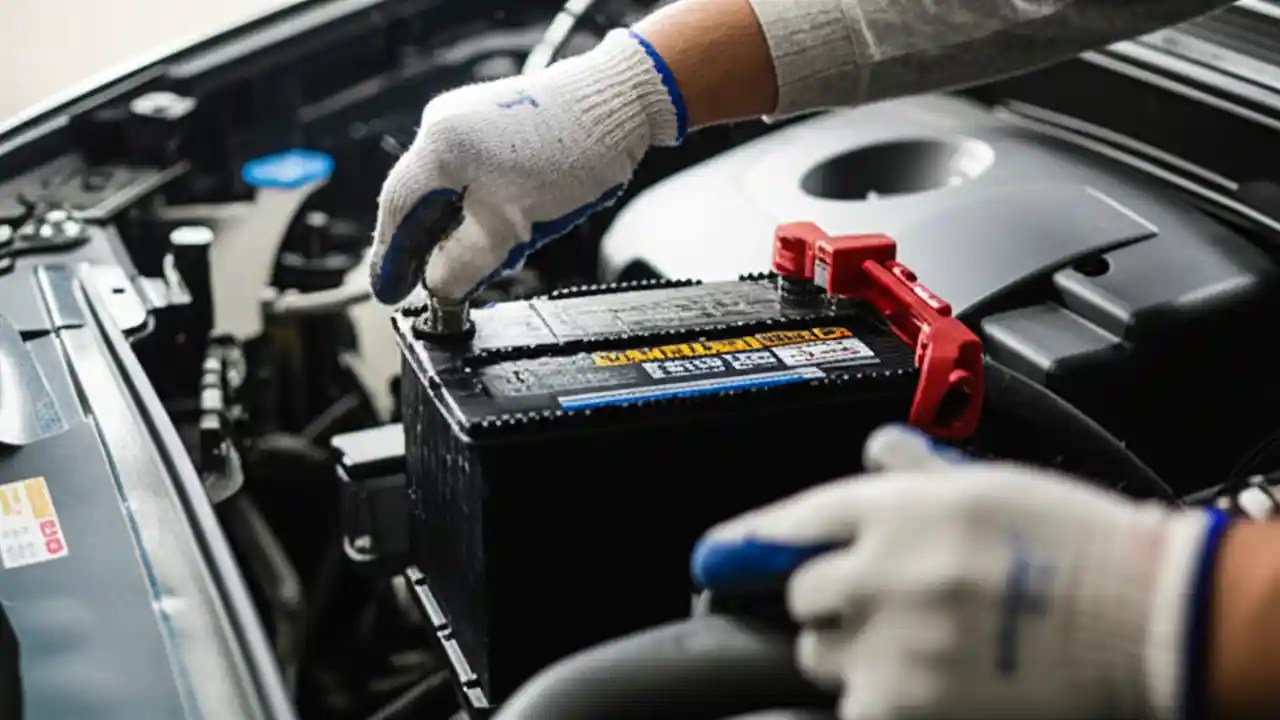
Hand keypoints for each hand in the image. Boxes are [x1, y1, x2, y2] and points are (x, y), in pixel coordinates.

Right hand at [369, 28, 685, 303]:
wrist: (620, 103)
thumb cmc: (570, 154)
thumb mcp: (510, 224)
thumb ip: (464, 261)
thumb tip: (436, 287)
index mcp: (439, 145)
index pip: (398, 210)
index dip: (392, 257)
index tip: (390, 291)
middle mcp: (446, 126)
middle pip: (422, 200)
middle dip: (428, 247)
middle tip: (431, 287)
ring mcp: (472, 121)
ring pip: (451, 191)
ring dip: (459, 231)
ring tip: (479, 264)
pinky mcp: (500, 125)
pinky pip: (476, 177)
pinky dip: (482, 211)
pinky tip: (504, 232)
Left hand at [693, 426, 1227, 719]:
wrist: (1145, 617)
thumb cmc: (1078, 546)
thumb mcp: (989, 483)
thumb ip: (918, 469)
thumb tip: (879, 447)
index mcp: (895, 504)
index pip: (790, 521)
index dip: (746, 541)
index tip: (715, 557)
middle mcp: (878, 568)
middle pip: (800, 595)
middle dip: (830, 604)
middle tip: (885, 610)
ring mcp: (886, 641)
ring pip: (821, 656)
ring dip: (853, 655)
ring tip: (921, 649)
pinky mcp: (898, 705)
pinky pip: (852, 708)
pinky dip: (878, 702)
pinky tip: (930, 686)